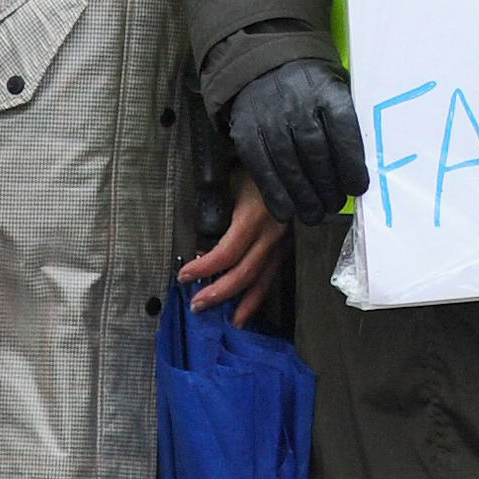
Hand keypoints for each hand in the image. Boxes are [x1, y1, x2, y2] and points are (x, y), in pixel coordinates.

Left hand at [181, 174, 291, 327]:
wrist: (293, 155)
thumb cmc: (257, 165)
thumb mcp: (232, 181)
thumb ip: (219, 211)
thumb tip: (203, 243)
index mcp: (255, 215)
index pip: (227, 253)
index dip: (204, 268)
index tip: (185, 276)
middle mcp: (272, 232)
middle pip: (245, 272)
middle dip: (220, 293)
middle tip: (199, 306)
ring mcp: (284, 239)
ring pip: (264, 278)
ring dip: (245, 302)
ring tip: (232, 322)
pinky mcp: (289, 242)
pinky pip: (273, 271)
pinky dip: (261, 291)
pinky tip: (252, 304)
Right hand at [226, 59, 371, 225]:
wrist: (265, 67)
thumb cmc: (310, 88)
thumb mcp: (335, 88)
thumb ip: (346, 121)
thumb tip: (361, 169)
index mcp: (325, 90)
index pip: (343, 129)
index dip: (351, 164)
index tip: (358, 187)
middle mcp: (297, 103)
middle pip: (316, 153)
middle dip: (328, 186)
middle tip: (335, 203)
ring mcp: (269, 118)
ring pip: (290, 165)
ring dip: (304, 197)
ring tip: (315, 213)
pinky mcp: (246, 133)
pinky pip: (262, 169)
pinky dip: (275, 195)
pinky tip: (287, 211)